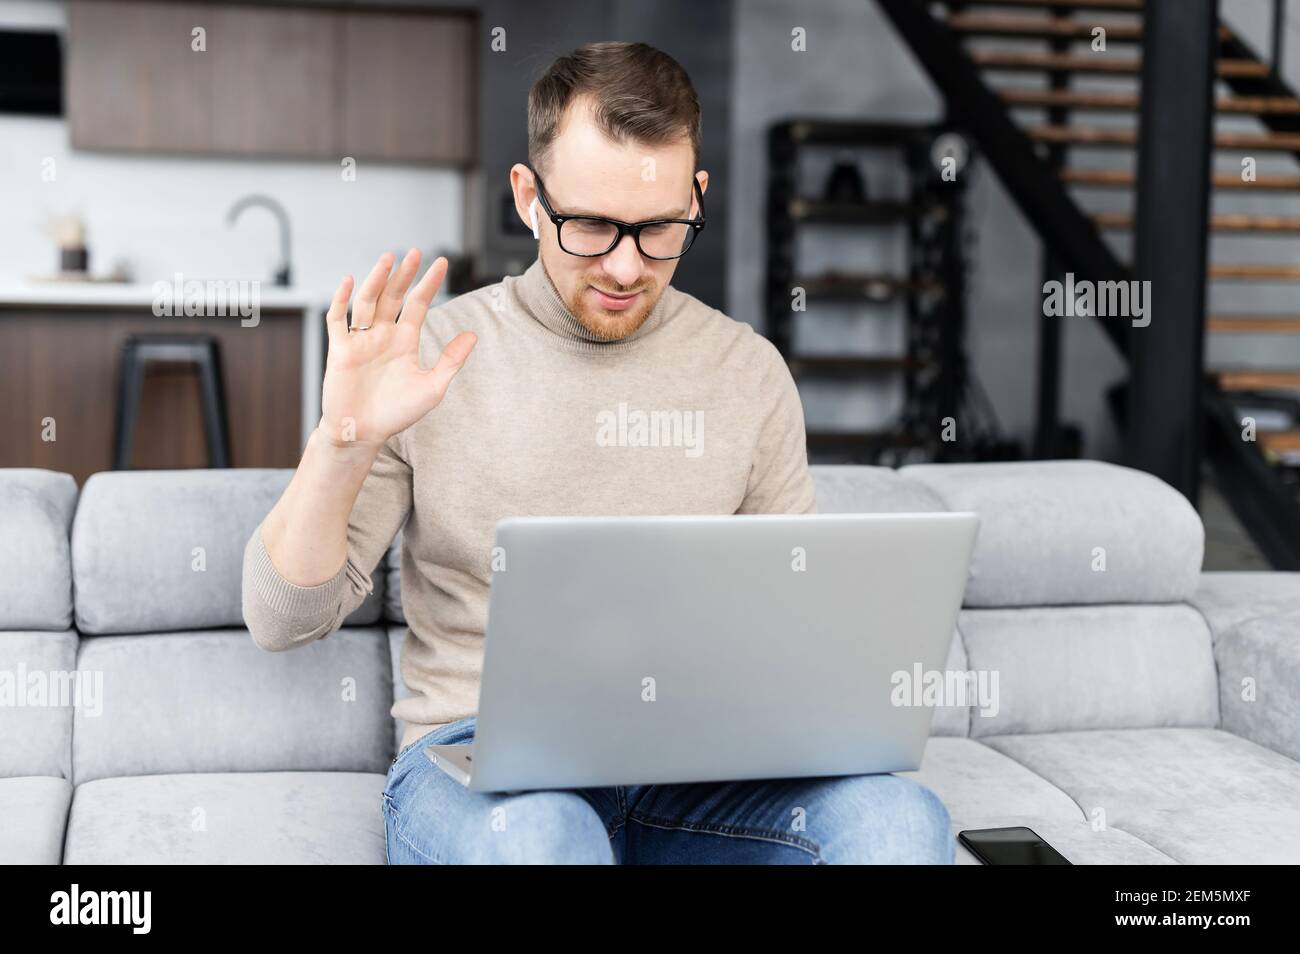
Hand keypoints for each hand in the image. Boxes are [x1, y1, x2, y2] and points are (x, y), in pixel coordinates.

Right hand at [318, 249, 476, 449]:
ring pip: (368, 302)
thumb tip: (473, 334)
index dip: (429, 284)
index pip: (418, 304)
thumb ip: (451, 360)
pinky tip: (348, 280)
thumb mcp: (432, 387)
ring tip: (388, 259)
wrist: (363, 433)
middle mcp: (383, 335)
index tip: (442, 262)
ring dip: (376, 280)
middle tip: (414, 252)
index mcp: (405, 341)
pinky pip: (338, 320)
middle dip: (404, 275)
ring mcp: (361, 340)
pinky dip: (341, 300)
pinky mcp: (340, 349)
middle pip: (393, 296)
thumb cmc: (397, 413)